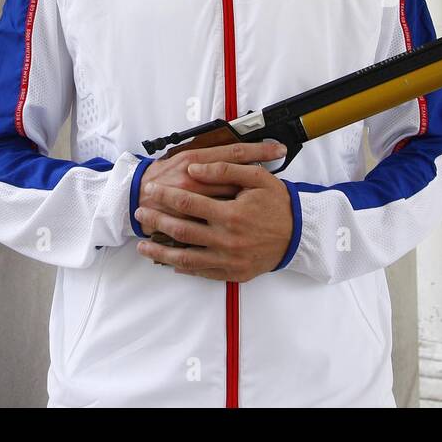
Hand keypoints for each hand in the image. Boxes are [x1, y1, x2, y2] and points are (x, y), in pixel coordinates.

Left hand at [134, 140, 292, 281]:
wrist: (300, 235)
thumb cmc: (278, 204)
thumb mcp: (257, 178)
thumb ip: (225, 169)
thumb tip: (195, 168)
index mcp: (231, 214)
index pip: (188, 202)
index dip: (166, 195)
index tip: (152, 189)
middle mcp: (227, 239)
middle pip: (181, 231)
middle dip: (156, 221)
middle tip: (140, 214)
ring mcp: (229, 259)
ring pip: (185, 258)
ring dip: (161, 252)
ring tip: (143, 246)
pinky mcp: (233, 273)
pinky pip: (202, 272)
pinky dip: (183, 267)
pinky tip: (170, 262)